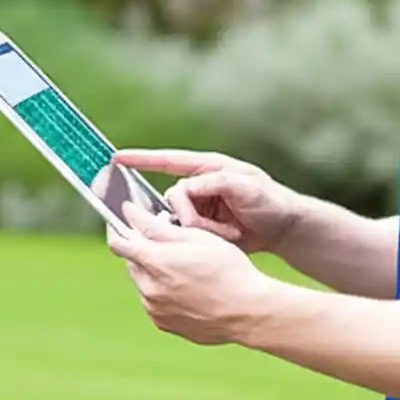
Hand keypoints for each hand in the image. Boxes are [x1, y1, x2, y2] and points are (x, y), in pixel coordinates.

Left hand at [107, 201, 273, 345]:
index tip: (125, 219)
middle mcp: (149, 288)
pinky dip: (164, 291)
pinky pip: (154, 301)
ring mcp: (155, 309)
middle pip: (132, 261)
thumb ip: (157, 225)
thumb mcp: (197, 238)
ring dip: (155, 271)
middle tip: (170, 242)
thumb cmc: (228, 269)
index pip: (119, 242)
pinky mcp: (163, 324)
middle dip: (144, 248)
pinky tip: (189, 288)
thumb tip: (129, 212)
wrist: (248, 312)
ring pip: (143, 282)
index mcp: (155, 262)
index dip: (118, 227)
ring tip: (187, 269)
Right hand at [111, 149, 301, 253]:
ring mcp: (200, 207)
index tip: (116, 159)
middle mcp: (200, 185)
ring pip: (178, 221)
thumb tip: (187, 188)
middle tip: (220, 230)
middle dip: (189, 218)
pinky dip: (204, 240)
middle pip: (172, 199)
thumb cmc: (270, 201)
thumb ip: (216, 183)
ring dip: (200, 232)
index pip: (167, 161)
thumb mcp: (247, 187)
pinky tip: (227, 239)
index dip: (141, 159)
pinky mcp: (202, 227)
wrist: (284, 228)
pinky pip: (187, 235)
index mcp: (207, 168)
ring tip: (229, 234)